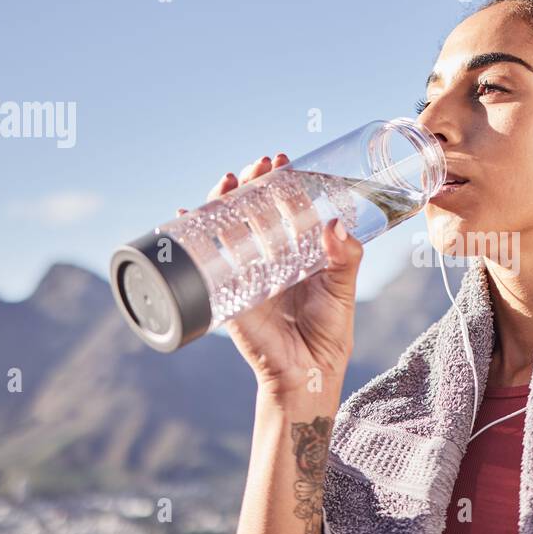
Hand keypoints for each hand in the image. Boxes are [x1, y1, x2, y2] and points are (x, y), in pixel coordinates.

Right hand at [176, 153, 363, 397]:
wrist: (307, 371)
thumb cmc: (329, 331)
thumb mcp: (343, 289)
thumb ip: (345, 258)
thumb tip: (334, 225)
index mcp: (299, 251)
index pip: (287, 207)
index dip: (283, 183)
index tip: (283, 162)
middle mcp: (271, 256)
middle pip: (255, 210)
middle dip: (253, 184)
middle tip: (258, 166)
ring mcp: (247, 271)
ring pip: (230, 227)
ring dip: (224, 200)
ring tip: (229, 181)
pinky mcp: (229, 290)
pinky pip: (207, 259)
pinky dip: (193, 236)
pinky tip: (187, 215)